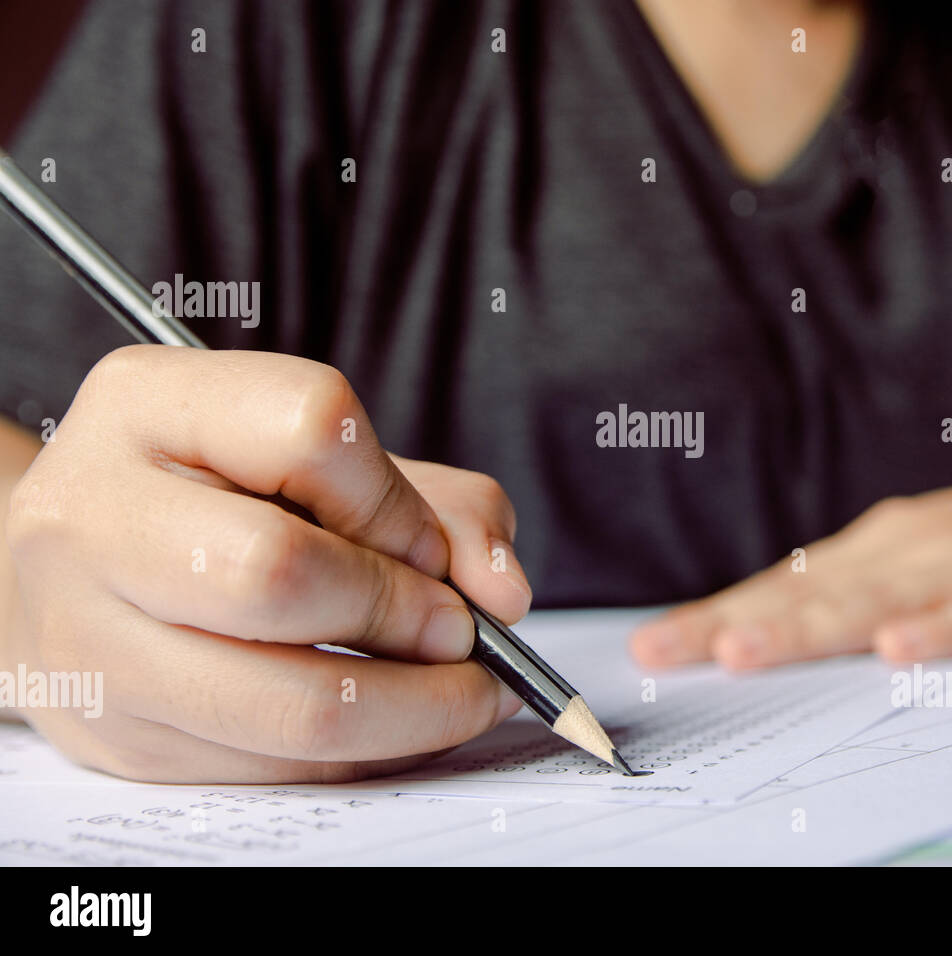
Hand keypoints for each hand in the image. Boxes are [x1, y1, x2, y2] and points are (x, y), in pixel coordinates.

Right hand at [4, 346, 528, 781]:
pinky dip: (368, 752)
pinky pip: (276, 766)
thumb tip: (502, 593)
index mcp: (149, 405)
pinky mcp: (115, 736)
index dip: (398, 500)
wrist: (79, 571)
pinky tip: (401, 721)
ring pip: (286, 702)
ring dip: (414, 708)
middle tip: (460, 634)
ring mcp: (88, 636)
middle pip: (277, 571)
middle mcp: (94, 514)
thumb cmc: (221, 501)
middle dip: (403, 614)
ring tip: (462, 691)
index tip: (435, 549)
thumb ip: (439, 506)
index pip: (307, 426)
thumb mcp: (326, 463)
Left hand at [631, 437, 951, 668]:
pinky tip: (904, 651)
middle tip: (664, 651)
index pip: (782, 588)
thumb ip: (856, 597)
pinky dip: (945, 633)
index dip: (714, 615)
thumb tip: (770, 628)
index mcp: (878, 549)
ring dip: (810, 628)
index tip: (651, 645)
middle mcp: (912, 550)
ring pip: (881, 602)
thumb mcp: (924, 564)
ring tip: (742, 652)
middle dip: (732, 625)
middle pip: (810, 596)